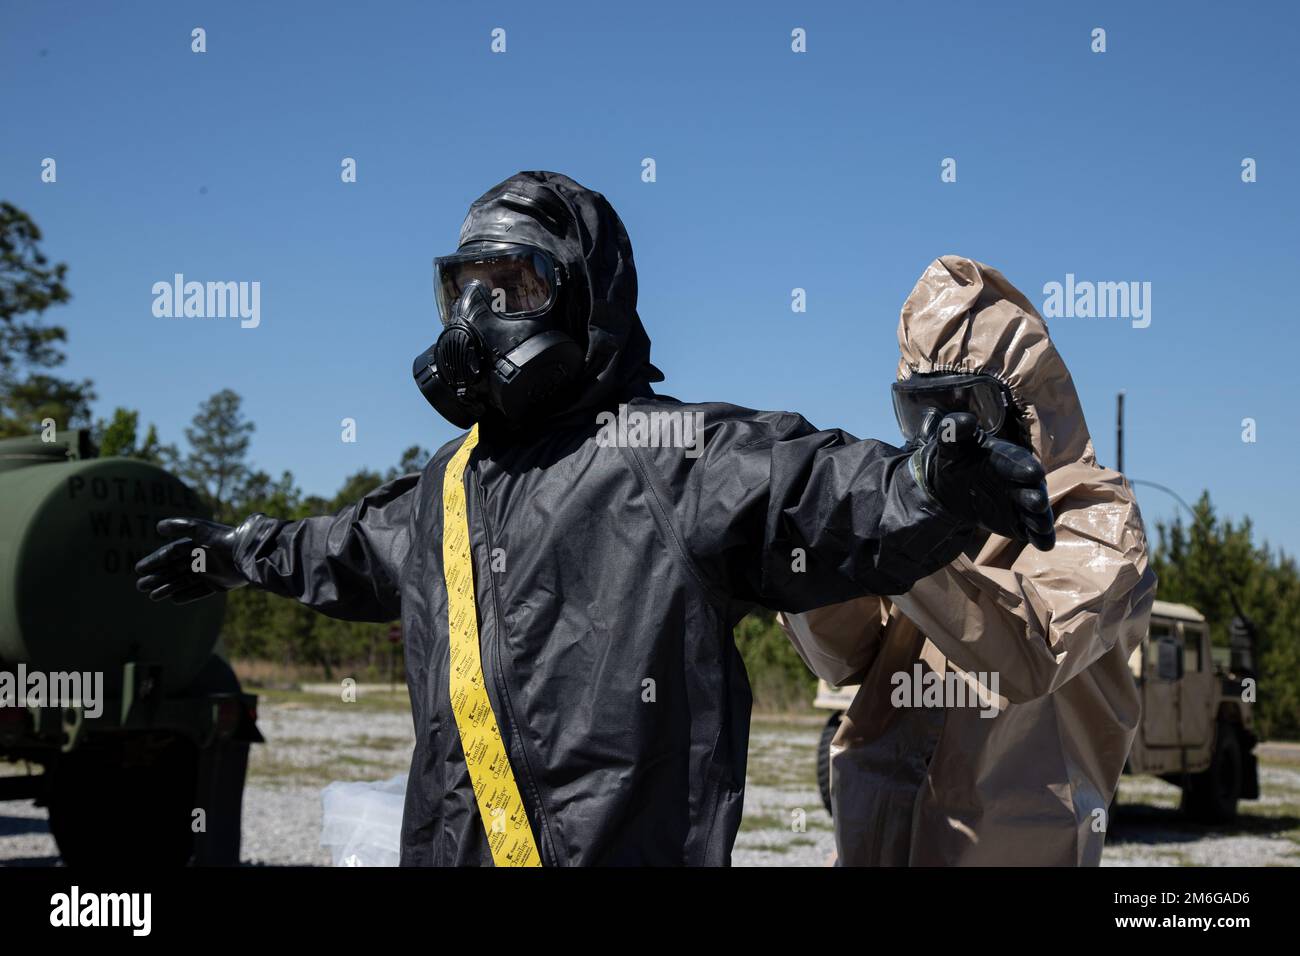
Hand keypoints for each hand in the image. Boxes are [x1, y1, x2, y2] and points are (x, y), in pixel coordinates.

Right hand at [134, 517, 247, 603]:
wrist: (248, 553)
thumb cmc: (223, 539)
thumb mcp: (200, 530)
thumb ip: (180, 526)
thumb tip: (158, 526)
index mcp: (196, 545)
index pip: (170, 554)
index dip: (155, 561)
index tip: (139, 569)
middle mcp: (201, 558)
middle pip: (174, 569)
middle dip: (157, 577)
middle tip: (140, 586)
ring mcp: (210, 572)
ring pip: (184, 581)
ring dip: (168, 587)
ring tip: (152, 596)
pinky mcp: (220, 584)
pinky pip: (200, 591)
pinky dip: (187, 595)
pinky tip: (173, 599)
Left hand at [911, 412, 1055, 550]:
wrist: (950, 486)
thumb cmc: (954, 459)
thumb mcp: (950, 444)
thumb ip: (954, 431)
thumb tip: (962, 422)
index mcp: (1005, 457)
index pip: (1016, 461)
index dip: (1022, 467)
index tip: (1032, 472)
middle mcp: (1019, 479)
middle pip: (1031, 488)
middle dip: (1034, 495)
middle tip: (1036, 502)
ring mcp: (1020, 502)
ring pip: (1035, 511)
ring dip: (1040, 518)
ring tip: (1040, 526)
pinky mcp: (1018, 522)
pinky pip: (1031, 531)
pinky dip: (1039, 537)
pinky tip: (1044, 544)